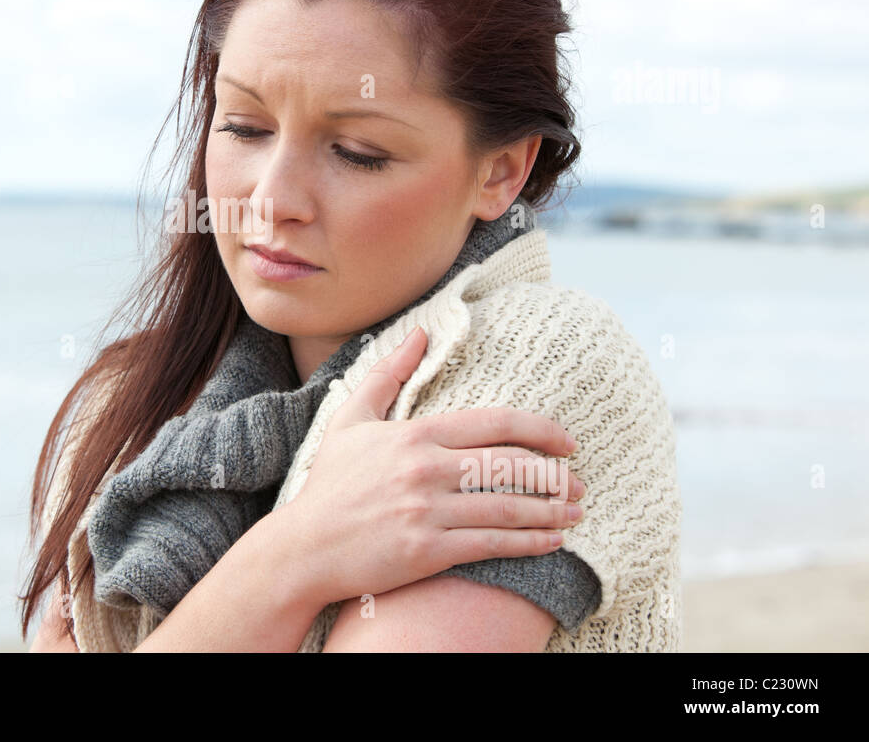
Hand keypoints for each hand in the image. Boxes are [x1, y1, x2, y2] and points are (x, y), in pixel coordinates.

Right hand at [281, 325, 585, 607]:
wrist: (304, 547)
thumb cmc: (329, 484)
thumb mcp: (351, 420)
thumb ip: (387, 375)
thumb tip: (418, 333)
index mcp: (415, 434)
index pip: (494, 423)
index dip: (541, 430)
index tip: (567, 442)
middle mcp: (426, 469)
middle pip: (511, 465)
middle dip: (555, 474)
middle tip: (579, 482)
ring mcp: (428, 511)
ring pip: (508, 506)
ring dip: (552, 509)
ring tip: (576, 510)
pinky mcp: (428, 551)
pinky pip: (493, 544)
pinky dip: (530, 542)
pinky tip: (552, 541)